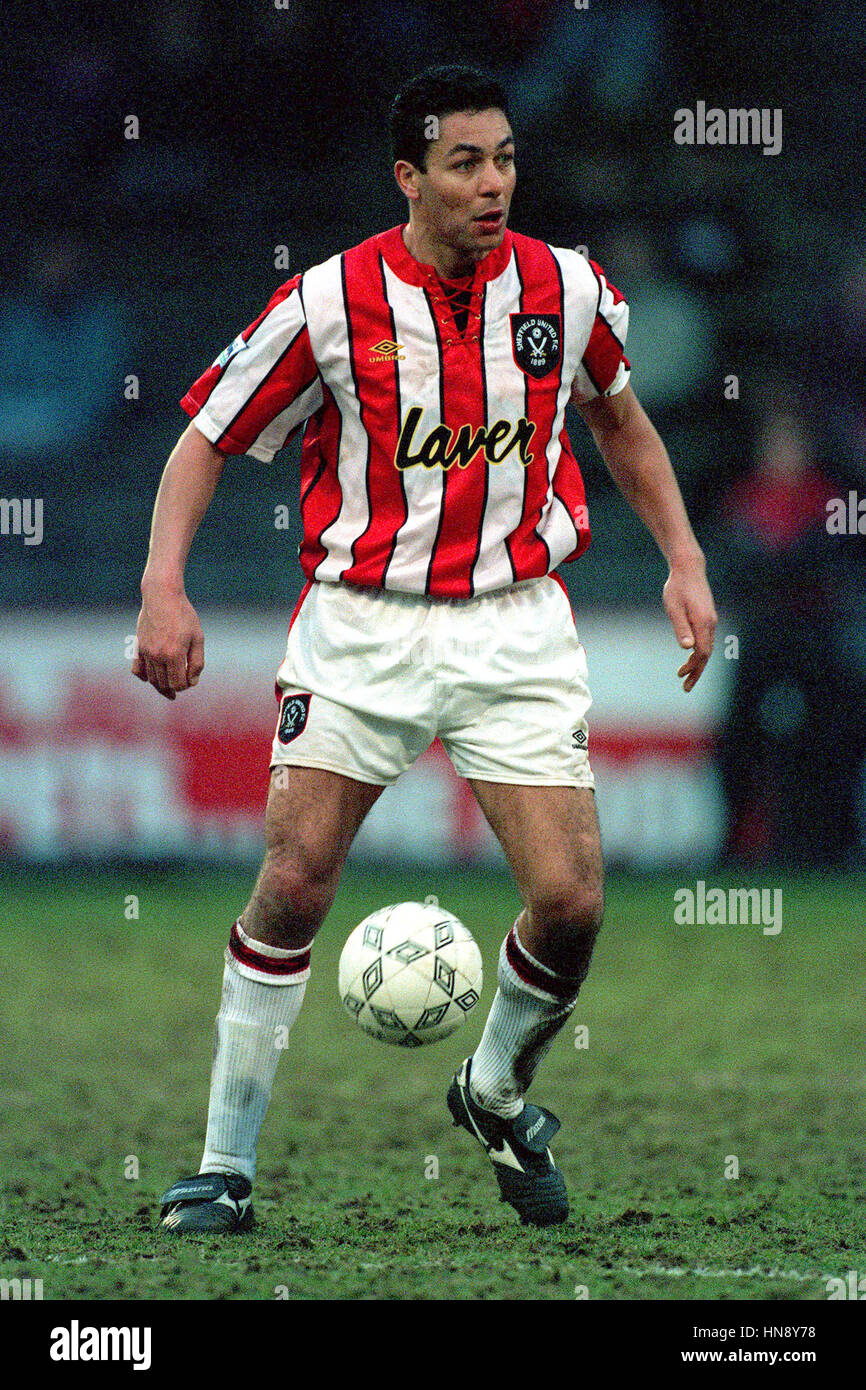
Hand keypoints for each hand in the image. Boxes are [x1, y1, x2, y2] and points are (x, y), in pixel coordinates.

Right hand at [132, 583, 203, 700]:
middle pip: (164, 684)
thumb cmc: (184, 615)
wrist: (162, 595)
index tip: (191, 678)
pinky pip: (137, 670)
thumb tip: (192, 682)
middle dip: (174, 686)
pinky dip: (144, 677)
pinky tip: (151, 677)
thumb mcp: (198, 638)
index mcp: (174, 654)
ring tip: (170, 686)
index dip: (186, 685)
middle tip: (182, 681)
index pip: (178, 684)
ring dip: (161, 684)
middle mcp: (157, 655)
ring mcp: (145, 652)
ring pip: (151, 679)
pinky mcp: (138, 646)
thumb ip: (197, 662)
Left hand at [662, 554, 716, 692]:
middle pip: (706, 654)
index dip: (692, 667)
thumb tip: (687, 648)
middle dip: (697, 671)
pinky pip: (706, 640)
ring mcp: (710, 620)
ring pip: (707, 648)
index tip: (681, 676)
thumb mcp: (674, 608)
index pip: (701, 653)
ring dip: (698, 664)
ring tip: (686, 676)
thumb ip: (681, 628)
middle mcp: (710, 623)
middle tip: (686, 687)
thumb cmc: (677, 587)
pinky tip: (691, 658)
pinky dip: (700, 652)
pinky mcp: (707, 617)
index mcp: (703, 623)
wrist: (689, 569)